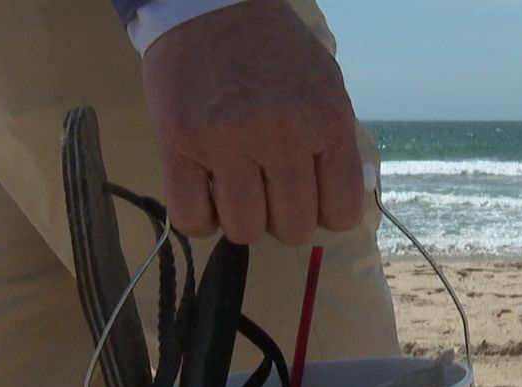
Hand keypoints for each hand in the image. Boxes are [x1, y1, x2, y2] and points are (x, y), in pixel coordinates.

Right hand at [141, 0, 364, 245]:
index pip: (341, 212)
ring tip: (235, 188)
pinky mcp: (180, 144)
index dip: (325, 215)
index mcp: (326, 120)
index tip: (310, 198)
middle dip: (282, 218)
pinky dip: (200, 219)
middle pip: (292, 227)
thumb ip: (334, 145)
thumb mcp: (324, 87)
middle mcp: (282, 134)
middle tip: (268, 189)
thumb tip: (338, 207)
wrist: (210, 6)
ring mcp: (228, 141)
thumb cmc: (273, 50)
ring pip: (244, 230)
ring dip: (241, 219)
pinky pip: (191, 218)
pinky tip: (205, 194)